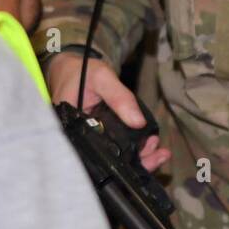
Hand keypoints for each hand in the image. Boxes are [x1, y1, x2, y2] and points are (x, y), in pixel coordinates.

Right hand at [45, 52, 169, 172]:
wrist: (70, 67)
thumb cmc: (81, 71)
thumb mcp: (102, 78)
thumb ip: (120, 98)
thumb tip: (139, 123)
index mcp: (73, 131)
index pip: (99, 156)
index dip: (123, 161)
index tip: (146, 155)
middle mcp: (79, 141)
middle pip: (108, 162)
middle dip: (136, 162)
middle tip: (159, 155)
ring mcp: (89, 139)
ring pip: (114, 157)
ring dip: (138, 157)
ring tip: (159, 150)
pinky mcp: (97, 135)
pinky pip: (115, 147)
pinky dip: (132, 148)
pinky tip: (150, 145)